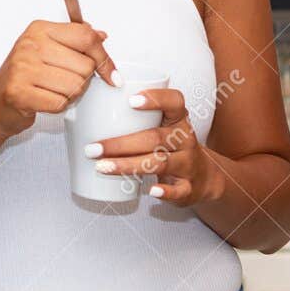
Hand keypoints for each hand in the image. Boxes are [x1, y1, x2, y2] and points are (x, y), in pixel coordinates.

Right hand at [0, 20, 116, 141]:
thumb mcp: (48, 50)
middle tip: (64, 82)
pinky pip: (60, 103)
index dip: (104, 58)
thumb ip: (75, 40)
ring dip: (71, 95)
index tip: (111, 74)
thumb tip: (101, 35)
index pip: (86, 37)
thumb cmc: (25, 77)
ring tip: (54, 91)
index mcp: (40, 29)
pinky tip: (46, 101)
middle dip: (82, 80)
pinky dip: (59, 106)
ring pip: (76, 86)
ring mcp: (22, 68)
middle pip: (85, 65)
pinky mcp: (19, 92)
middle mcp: (30, 45)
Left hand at [84, 88, 218, 205]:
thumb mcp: (164, 128)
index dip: (155, 99)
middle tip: (92, 148)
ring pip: (159, 163)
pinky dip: (164, 192)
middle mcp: (185, 139)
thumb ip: (137, 120)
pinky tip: (150, 191)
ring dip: (128, 166)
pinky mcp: (189, 188)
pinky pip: (177, 190)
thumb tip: (84, 114)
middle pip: (154, 138)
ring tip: (102, 167)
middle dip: (120, 143)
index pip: (174, 102)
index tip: (130, 100)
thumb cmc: (171, 147)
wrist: (205, 176)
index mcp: (178, 120)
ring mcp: (188, 164)